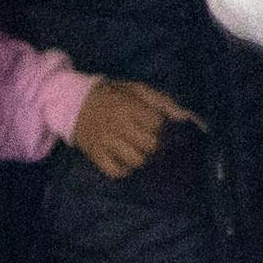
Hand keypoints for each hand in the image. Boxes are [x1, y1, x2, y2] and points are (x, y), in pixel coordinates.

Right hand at [66, 75, 190, 178]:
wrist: (74, 102)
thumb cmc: (114, 96)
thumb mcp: (138, 90)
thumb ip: (164, 103)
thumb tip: (188, 119)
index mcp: (129, 106)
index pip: (158, 125)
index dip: (164, 128)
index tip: (163, 129)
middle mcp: (117, 125)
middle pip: (150, 145)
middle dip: (157, 145)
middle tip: (155, 142)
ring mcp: (105, 142)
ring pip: (136, 161)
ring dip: (144, 159)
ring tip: (142, 152)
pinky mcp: (95, 155)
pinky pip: (117, 172)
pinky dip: (126, 169)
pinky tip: (127, 161)